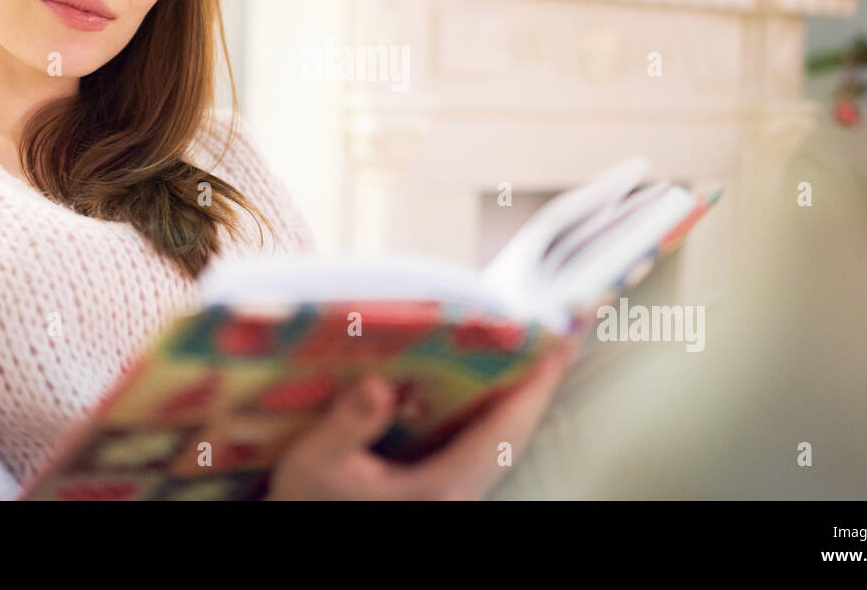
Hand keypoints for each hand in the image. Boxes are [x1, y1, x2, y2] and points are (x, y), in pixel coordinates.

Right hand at [263, 332, 584, 499]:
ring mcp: (454, 495)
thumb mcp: (314, 465)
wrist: (305, 529)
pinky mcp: (443, 491)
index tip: (559, 347)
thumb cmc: (307, 502)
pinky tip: (494, 389)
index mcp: (439, 487)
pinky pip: (485, 447)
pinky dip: (499, 413)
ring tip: (536, 354)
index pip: (500, 432)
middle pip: (513, 435)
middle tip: (561, 336)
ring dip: (522, 400)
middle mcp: (458, 493)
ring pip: (503, 442)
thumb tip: (378, 384)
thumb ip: (348, 426)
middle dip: (539, 387)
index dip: (533, 388)